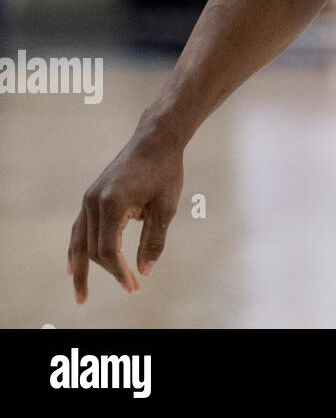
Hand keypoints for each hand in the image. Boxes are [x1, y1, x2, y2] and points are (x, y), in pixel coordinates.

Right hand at [67, 124, 182, 303]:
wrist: (155, 139)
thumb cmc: (165, 170)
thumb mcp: (166, 206)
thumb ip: (154, 240)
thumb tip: (144, 271)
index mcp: (112, 203)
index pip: (109, 249)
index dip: (120, 271)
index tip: (134, 285)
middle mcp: (93, 202)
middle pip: (94, 248)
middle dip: (111, 271)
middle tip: (131, 288)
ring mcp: (89, 198)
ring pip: (80, 241)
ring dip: (81, 268)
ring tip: (80, 293)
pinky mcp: (92, 196)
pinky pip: (79, 229)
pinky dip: (76, 249)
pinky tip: (72, 267)